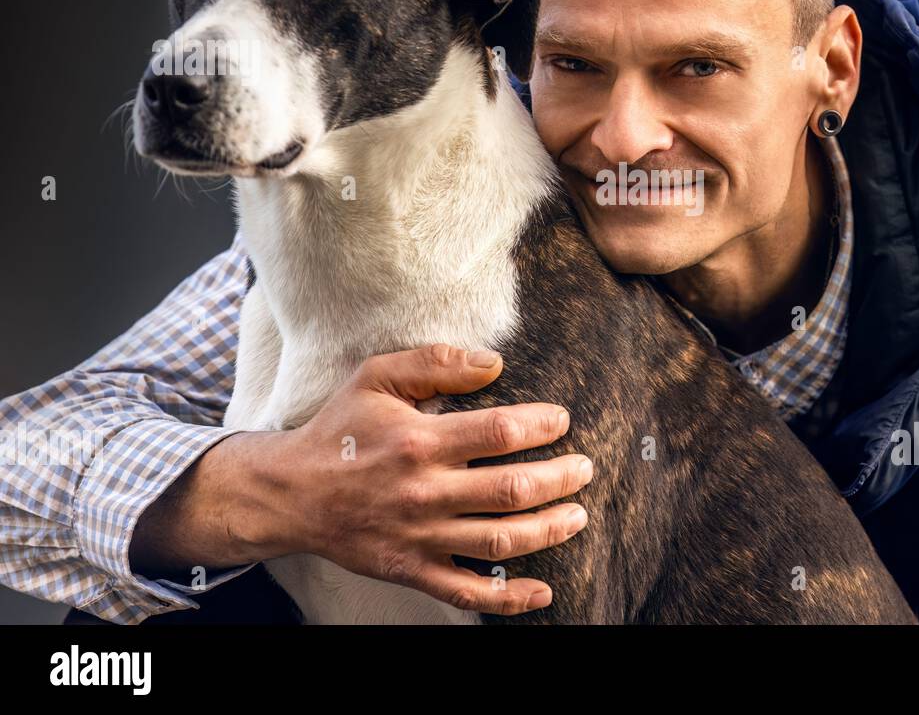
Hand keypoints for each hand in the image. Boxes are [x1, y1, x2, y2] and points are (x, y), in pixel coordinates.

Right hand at [131, 344, 590, 614]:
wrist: (290, 492)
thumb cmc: (341, 428)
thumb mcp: (377, 376)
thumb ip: (436, 362)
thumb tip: (495, 363)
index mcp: (420, 441)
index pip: (501, 432)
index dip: (542, 426)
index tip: (562, 420)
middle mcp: (424, 492)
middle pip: (512, 490)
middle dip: (560, 478)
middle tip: (585, 467)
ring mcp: (420, 537)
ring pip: (501, 542)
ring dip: (550, 530)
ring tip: (578, 514)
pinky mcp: (412, 570)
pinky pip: (468, 592)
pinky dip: (510, 598)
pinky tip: (545, 591)